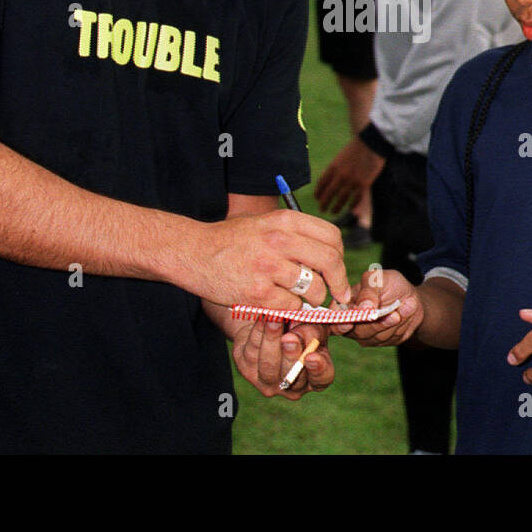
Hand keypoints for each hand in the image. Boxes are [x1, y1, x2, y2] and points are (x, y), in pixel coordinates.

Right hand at [183, 210, 350, 309]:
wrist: (191, 252)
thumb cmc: (230, 240)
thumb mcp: (263, 223)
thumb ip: (295, 233)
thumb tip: (331, 254)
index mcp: (284, 220)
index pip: (332, 237)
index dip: (340, 257)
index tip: (337, 271)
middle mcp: (280, 240)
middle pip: (330, 262)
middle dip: (338, 283)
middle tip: (338, 295)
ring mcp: (269, 267)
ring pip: (314, 289)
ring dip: (313, 300)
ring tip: (301, 299)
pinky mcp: (258, 293)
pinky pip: (292, 307)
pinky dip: (291, 311)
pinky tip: (280, 305)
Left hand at [231, 319, 333, 398]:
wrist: (269, 322)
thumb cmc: (298, 326)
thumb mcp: (314, 325)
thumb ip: (324, 326)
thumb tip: (344, 324)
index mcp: (315, 376)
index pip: (321, 379)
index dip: (318, 369)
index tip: (313, 356)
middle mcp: (293, 385)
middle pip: (292, 374)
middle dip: (291, 354)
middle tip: (290, 337)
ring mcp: (268, 382)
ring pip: (269, 366)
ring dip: (271, 341)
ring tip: (274, 320)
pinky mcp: (247, 370)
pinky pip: (252, 354)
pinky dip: (257, 334)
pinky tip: (262, 318)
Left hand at [315, 137, 384, 215]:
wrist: (371, 143)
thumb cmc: (355, 149)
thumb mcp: (340, 158)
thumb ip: (335, 170)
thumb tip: (330, 183)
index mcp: (333, 167)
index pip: (321, 184)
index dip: (318, 193)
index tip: (317, 198)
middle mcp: (341, 175)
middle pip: (329, 194)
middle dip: (324, 203)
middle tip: (322, 209)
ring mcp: (352, 181)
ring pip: (341, 199)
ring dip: (336, 207)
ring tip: (333, 211)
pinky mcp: (364, 184)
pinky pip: (356, 199)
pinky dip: (352, 205)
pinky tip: (349, 208)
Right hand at [336, 266, 422, 345]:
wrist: (410, 298)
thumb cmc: (389, 284)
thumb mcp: (379, 279)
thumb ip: (369, 291)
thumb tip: (363, 308)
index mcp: (343, 303)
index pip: (333, 316)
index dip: (339, 321)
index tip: (352, 322)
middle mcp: (349, 320)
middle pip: (355, 331)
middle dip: (376, 324)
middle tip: (393, 315)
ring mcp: (363, 333)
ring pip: (372, 337)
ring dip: (390, 325)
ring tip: (400, 311)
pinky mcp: (377, 341)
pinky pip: (386, 340)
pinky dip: (398, 327)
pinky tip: (404, 314)